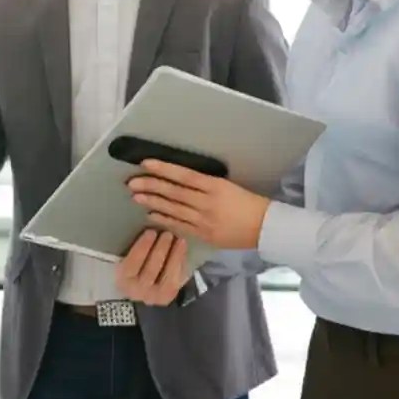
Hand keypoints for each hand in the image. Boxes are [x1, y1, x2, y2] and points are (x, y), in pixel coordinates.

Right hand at [115, 229, 189, 305]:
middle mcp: (137, 291)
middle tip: (168, 233)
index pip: (132, 264)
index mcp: (122, 280)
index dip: (142, 247)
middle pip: (150, 270)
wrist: (140, 287)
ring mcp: (153, 296)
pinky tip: (183, 249)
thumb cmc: (133, 265)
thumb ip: (132, 247)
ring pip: (165, 276)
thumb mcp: (127, 258)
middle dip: (160, 250)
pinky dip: (180, 263)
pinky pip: (176, 279)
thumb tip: (147, 225)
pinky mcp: (167, 296)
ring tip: (179, 239)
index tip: (151, 232)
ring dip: (174, 256)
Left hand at [128, 159, 271, 248]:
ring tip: (136, 196)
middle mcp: (208, 203)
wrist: (265, 227)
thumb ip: (204, 184)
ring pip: (173, 209)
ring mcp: (204, 221)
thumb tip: (177, 179)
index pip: (184, 175)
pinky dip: (164, 220)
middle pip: (174, 192)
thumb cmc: (247, 202)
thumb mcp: (227, 186)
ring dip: (153, 202)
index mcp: (216, 186)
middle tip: (133, 182)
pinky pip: (179, 226)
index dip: (164, 168)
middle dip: (151, 186)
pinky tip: (150, 215)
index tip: (146, 163)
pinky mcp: (204, 235)